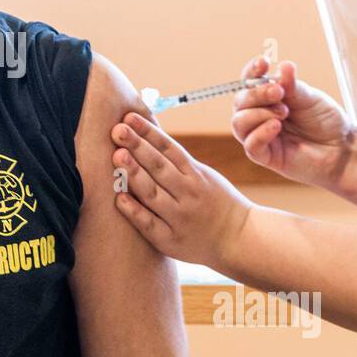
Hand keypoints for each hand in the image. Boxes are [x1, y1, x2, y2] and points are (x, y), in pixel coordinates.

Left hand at [111, 112, 252, 265]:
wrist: (239, 239)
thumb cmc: (214, 202)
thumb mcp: (203, 176)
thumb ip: (176, 160)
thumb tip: (146, 131)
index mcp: (195, 175)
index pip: (169, 148)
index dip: (148, 132)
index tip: (129, 116)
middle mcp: (188, 194)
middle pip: (159, 167)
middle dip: (137, 147)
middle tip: (118, 130)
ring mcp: (179, 217)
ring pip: (153, 193)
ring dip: (134, 174)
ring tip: (117, 156)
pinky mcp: (170, 240)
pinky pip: (150, 225)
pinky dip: (135, 211)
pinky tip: (119, 198)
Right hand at [232, 56, 354, 189]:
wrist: (343, 148)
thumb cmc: (326, 121)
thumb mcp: (310, 98)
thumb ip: (293, 86)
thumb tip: (283, 66)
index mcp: (267, 98)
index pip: (249, 82)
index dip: (252, 71)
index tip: (263, 62)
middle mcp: (259, 115)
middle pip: (240, 101)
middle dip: (257, 93)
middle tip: (279, 92)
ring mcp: (260, 135)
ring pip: (238, 122)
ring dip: (258, 113)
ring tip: (284, 112)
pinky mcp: (265, 156)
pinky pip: (250, 144)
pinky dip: (260, 133)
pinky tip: (276, 126)